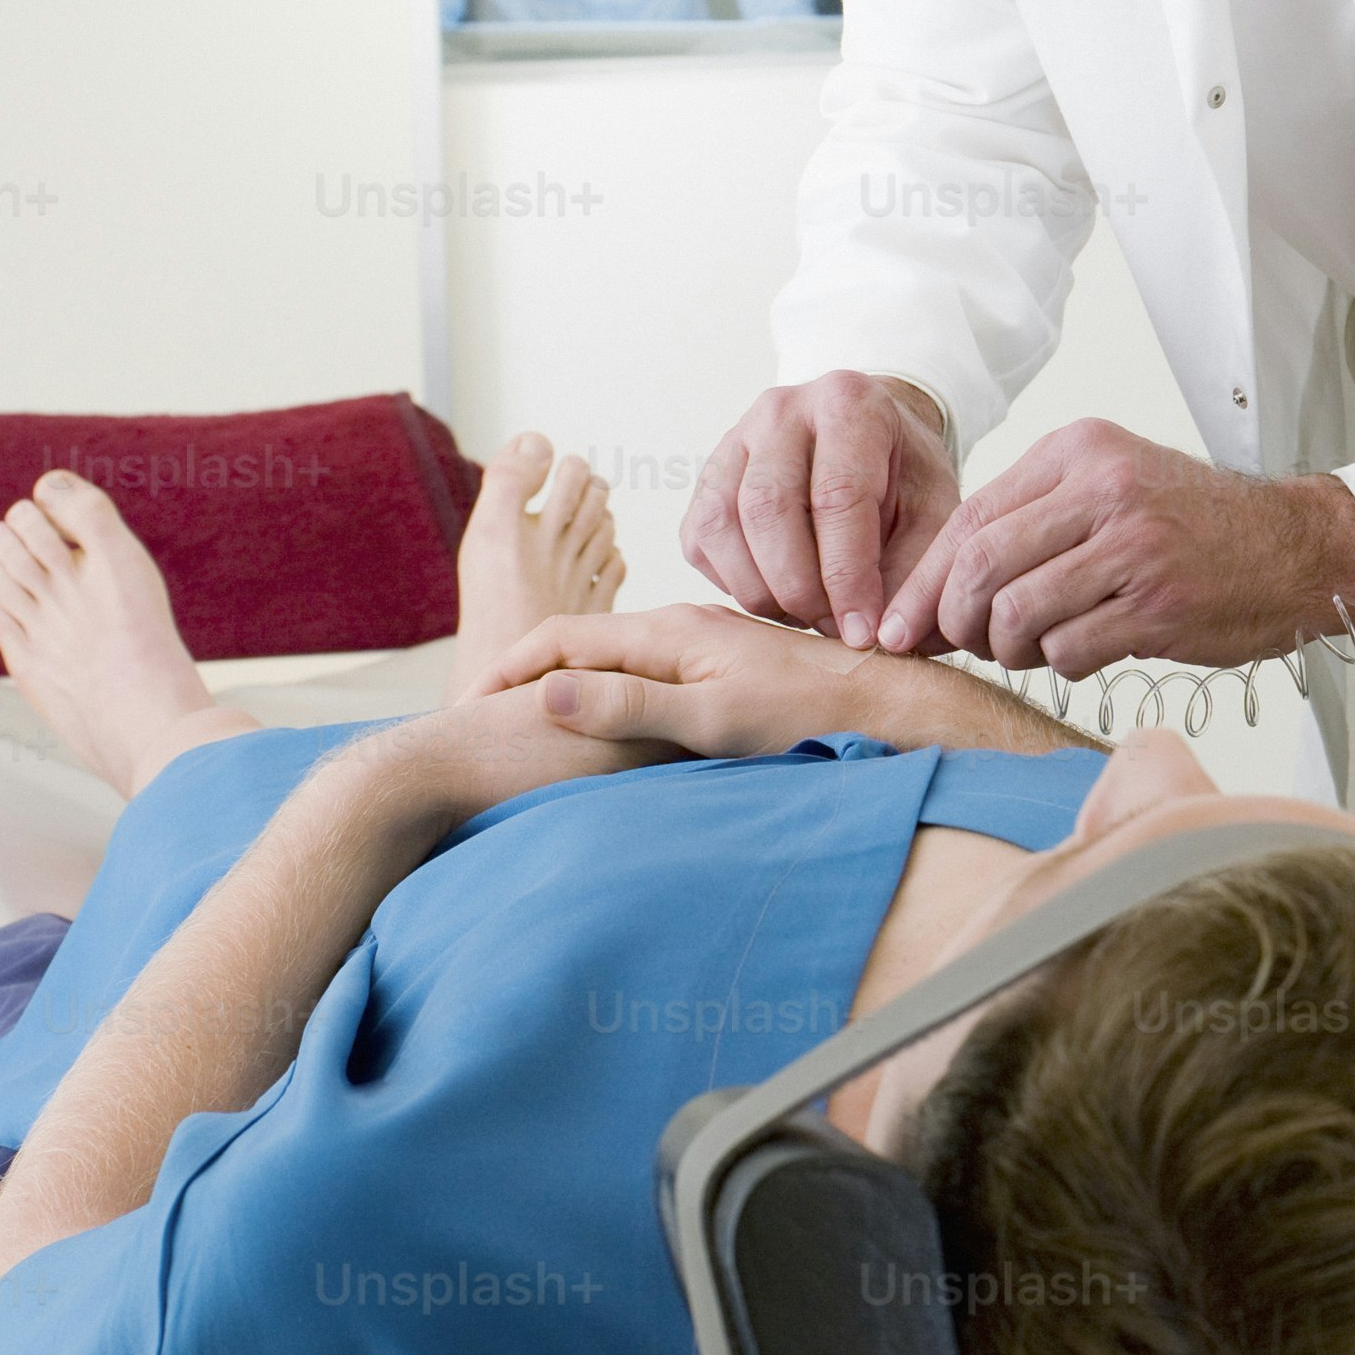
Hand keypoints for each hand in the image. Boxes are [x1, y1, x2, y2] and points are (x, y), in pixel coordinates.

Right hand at [478, 604, 865, 765]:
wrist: (887, 706)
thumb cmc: (809, 716)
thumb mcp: (712, 718)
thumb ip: (630, 705)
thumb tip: (546, 694)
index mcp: (667, 630)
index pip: (561, 636)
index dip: (508, 670)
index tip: (466, 710)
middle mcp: (679, 627)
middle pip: (580, 645)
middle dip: (525, 678)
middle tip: (479, 723)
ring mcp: (702, 645)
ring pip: (613, 659)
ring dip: (566, 688)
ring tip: (526, 728)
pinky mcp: (722, 667)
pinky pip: (645, 673)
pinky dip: (607, 696)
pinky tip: (605, 728)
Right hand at [686, 373, 959, 646]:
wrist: (868, 441)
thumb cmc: (903, 477)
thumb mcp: (933, 512)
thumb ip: (916, 570)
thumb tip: (886, 638)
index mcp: (848, 404)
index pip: (836, 495)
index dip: (847, 575)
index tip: (861, 631)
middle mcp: (781, 411)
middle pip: (769, 508)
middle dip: (799, 587)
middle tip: (831, 628)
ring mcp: (734, 439)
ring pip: (722, 524)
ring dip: (760, 589)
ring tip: (805, 616)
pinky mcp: (706, 477)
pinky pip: (701, 539)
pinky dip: (733, 582)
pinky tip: (776, 596)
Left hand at [885, 421, 1354, 675]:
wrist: (1300, 549)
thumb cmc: (1194, 529)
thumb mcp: (1109, 492)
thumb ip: (1029, 528)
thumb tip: (930, 598)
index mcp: (1080, 450)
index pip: (969, 517)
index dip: (925, 582)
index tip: (898, 627)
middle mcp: (1104, 488)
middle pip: (980, 568)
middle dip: (956, 623)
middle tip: (968, 646)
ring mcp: (1134, 546)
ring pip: (1017, 614)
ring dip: (1010, 649)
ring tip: (1035, 649)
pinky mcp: (1160, 604)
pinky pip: (1068, 650)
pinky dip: (1062, 663)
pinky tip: (1087, 652)